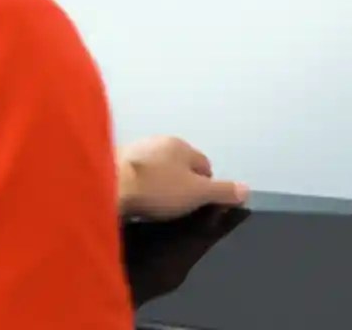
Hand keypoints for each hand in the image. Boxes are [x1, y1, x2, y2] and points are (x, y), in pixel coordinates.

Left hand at [117, 136, 248, 220]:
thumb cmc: (156, 188)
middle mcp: (157, 142)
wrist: (103, 185)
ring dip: (155, 186)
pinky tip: (130, 202)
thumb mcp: (197, 194)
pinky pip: (132, 176)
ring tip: (150, 207)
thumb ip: (222, 192)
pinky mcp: (110, 161)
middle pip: (177, 167)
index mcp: (181, 145)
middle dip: (178, 185)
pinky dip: (134, 188)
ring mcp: (133, 150)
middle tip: (173, 209)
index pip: (204, 165)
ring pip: (154, 170)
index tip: (197, 207)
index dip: (205, 188)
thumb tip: (247, 189)